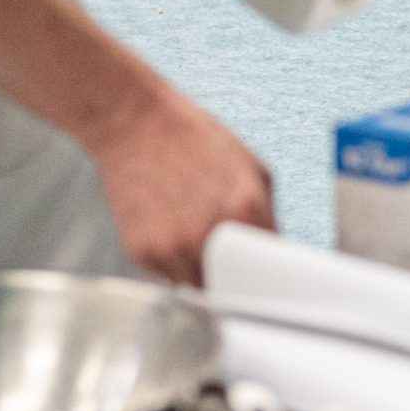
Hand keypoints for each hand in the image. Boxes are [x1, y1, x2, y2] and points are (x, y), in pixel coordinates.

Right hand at [88, 89, 275, 283]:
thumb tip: (272, 251)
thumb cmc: (196, 140)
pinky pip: (167, 274)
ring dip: (203, 271)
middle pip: (231, 285)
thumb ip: (266, 212)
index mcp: (244, 208)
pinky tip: (171, 227)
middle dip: (236, 278)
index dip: (266, 275)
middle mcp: (207, 234)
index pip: (266, 269)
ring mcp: (172, 247)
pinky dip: (175, 261)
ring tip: (195, 232)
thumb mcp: (251, 167)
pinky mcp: (142, 252)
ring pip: (197, 285)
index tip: (265, 276)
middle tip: (233, 260)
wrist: (136, 124)